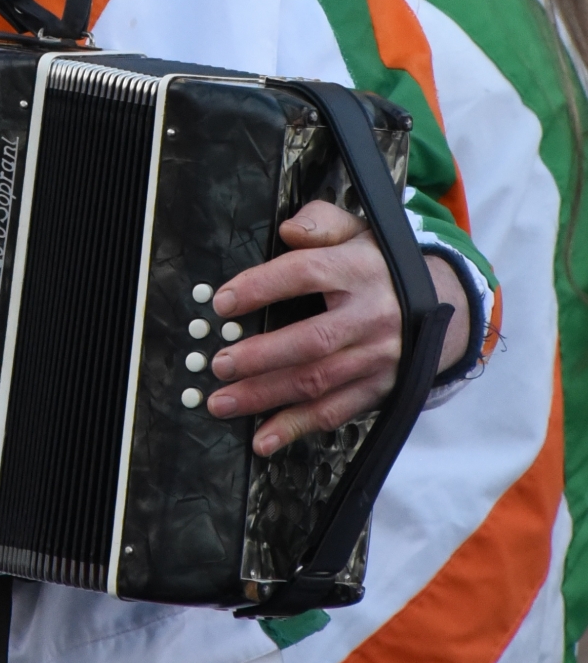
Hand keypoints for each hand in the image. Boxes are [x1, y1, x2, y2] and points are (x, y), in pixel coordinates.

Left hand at [205, 200, 471, 454]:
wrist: (443, 303)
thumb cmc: (379, 265)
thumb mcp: (357, 231)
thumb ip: (321, 224)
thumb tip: (289, 231)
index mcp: (359, 270)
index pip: (305, 273)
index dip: (261, 287)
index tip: (222, 303)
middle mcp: (371, 316)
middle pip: (311, 340)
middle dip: (260, 357)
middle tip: (219, 363)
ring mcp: (377, 357)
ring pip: (317, 381)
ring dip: (266, 396)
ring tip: (222, 401)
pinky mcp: (380, 388)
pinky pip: (335, 412)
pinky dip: (296, 427)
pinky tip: (264, 438)